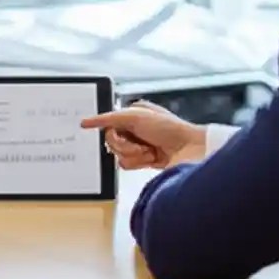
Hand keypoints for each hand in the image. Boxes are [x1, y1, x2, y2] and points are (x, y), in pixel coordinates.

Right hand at [80, 101, 206, 169]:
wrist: (191, 151)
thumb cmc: (171, 129)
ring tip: (150, 151)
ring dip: (133, 153)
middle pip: (111, 140)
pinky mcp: (143, 161)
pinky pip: (126, 164)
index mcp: (133, 114)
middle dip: (125, 144)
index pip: (108, 123)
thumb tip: (87, 121)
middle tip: (141, 143)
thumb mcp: (136, 117)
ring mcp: (139, 146)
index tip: (120, 132)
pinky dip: (138, 162)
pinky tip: (152, 158)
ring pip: (118, 154)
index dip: (114, 130)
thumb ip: (109, 118)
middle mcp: (135, 129)